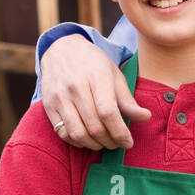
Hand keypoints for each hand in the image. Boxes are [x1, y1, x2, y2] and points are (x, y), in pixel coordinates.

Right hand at [41, 34, 150, 150]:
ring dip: (94, 145)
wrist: (61, 49)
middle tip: (117, 144)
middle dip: (110, 141)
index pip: (108, 112)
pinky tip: (87, 139)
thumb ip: (127, 99)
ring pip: (77, 133)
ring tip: (103, 143)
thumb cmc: (92, 63)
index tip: (128, 142)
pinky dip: (77, 142)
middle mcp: (75, 87)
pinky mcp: (48, 105)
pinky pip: (62, 132)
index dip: (120, 132)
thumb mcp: (114, 74)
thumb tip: (145, 117)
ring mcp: (59, 97)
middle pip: (94, 126)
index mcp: (96, 76)